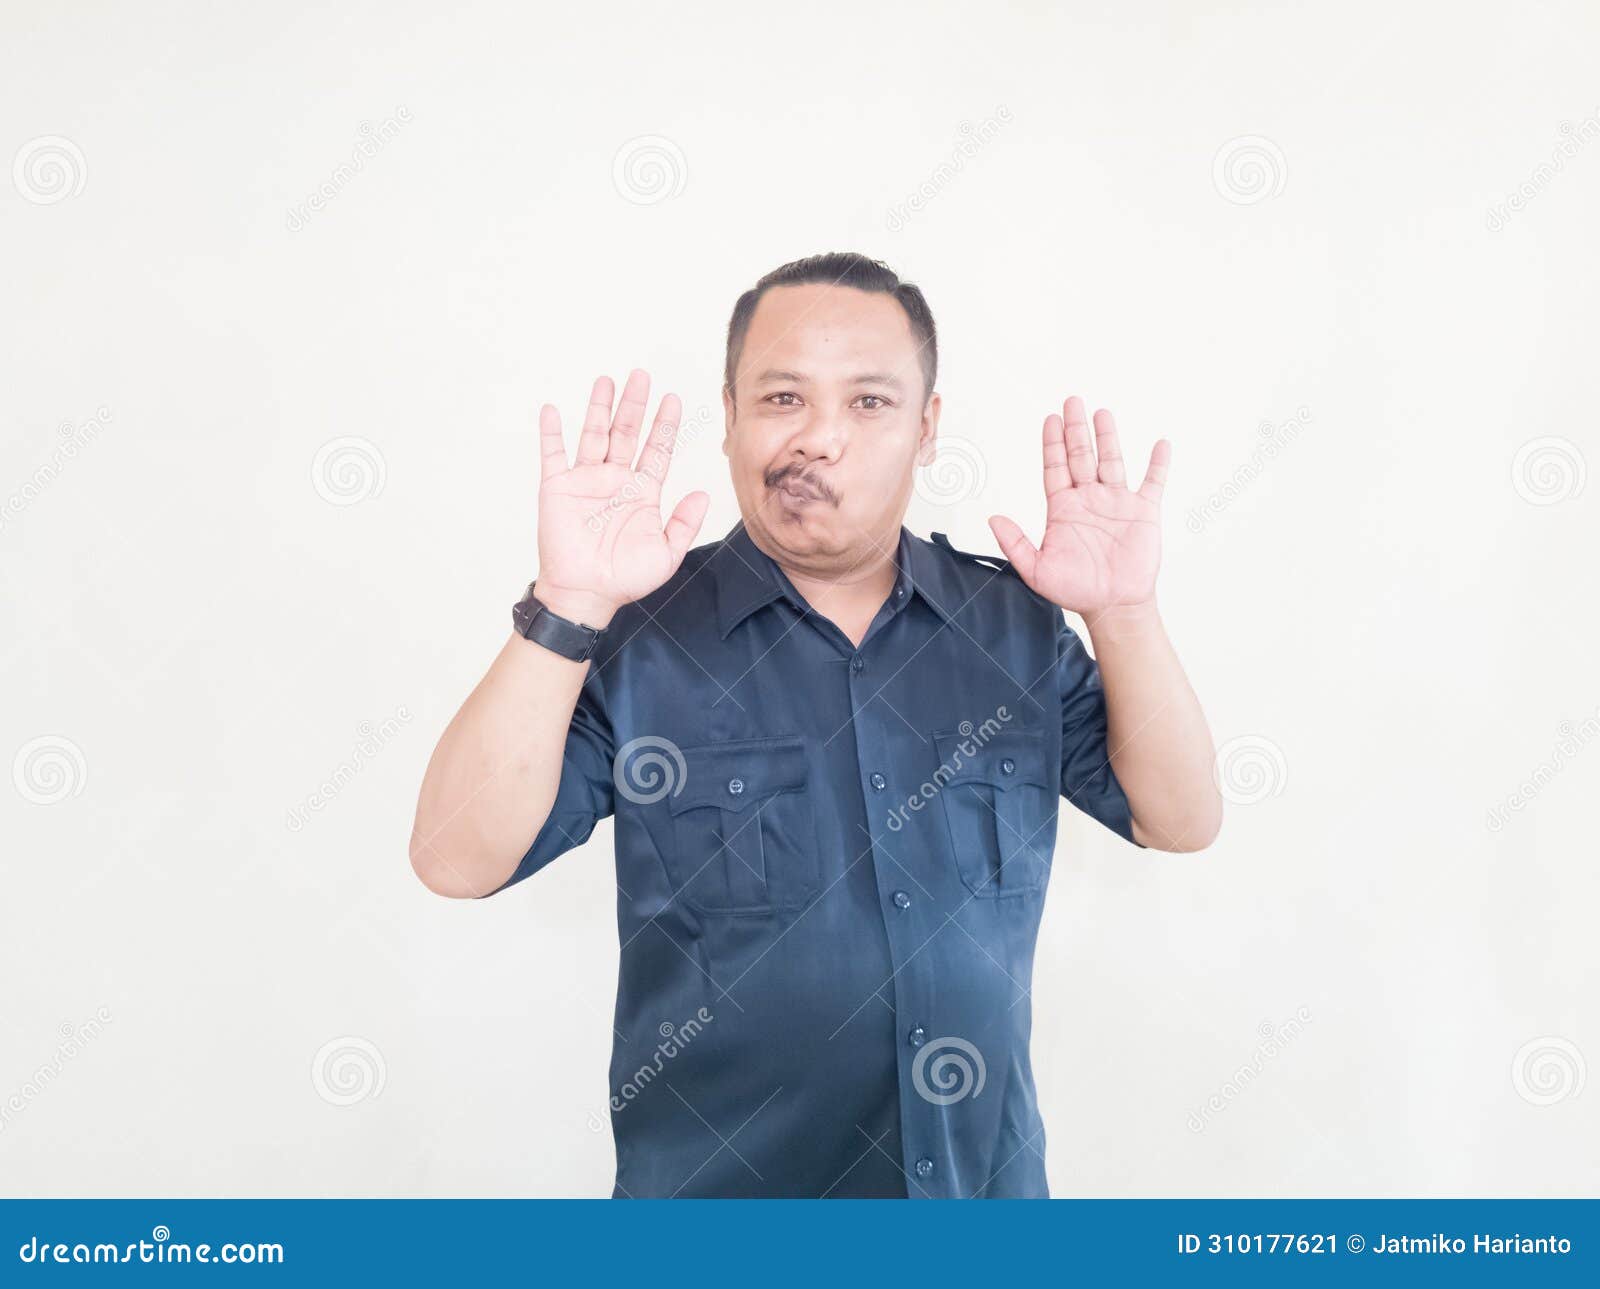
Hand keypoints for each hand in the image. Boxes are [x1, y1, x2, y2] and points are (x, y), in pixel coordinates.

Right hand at [535, 370, 709, 625]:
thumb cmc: (625, 580)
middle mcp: (614, 480)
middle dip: (635, 405)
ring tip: (606, 381)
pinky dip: (551, 432)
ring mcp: (585, 481)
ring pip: (593, 435)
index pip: (655, 450)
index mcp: (642, 493)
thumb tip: (702, 493)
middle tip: (642, 375)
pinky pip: (553, 455)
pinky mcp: (557, 489)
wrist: (586, 595)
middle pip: (626, 433)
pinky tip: (553, 410)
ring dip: (599, 408)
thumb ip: (685, 523)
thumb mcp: (666, 554)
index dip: (664, 425)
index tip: (672, 398)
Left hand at [988, 395, 1169, 614]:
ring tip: (1102, 413)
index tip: (1049, 419)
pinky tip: (1161, 444)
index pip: (1055, 467)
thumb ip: (1015, 543)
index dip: (1052, 443)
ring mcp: (1117, 502)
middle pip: (1081, 455)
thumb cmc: (1074, 591)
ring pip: (1112, 461)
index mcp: (1063, 508)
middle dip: (1075, 429)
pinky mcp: (1143, 512)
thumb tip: (993, 518)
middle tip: (1072, 400)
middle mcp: (1089, 499)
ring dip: (1108, 437)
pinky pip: (1153, 482)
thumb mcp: (1036, 569)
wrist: (1112, 606)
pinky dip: (1158, 464)